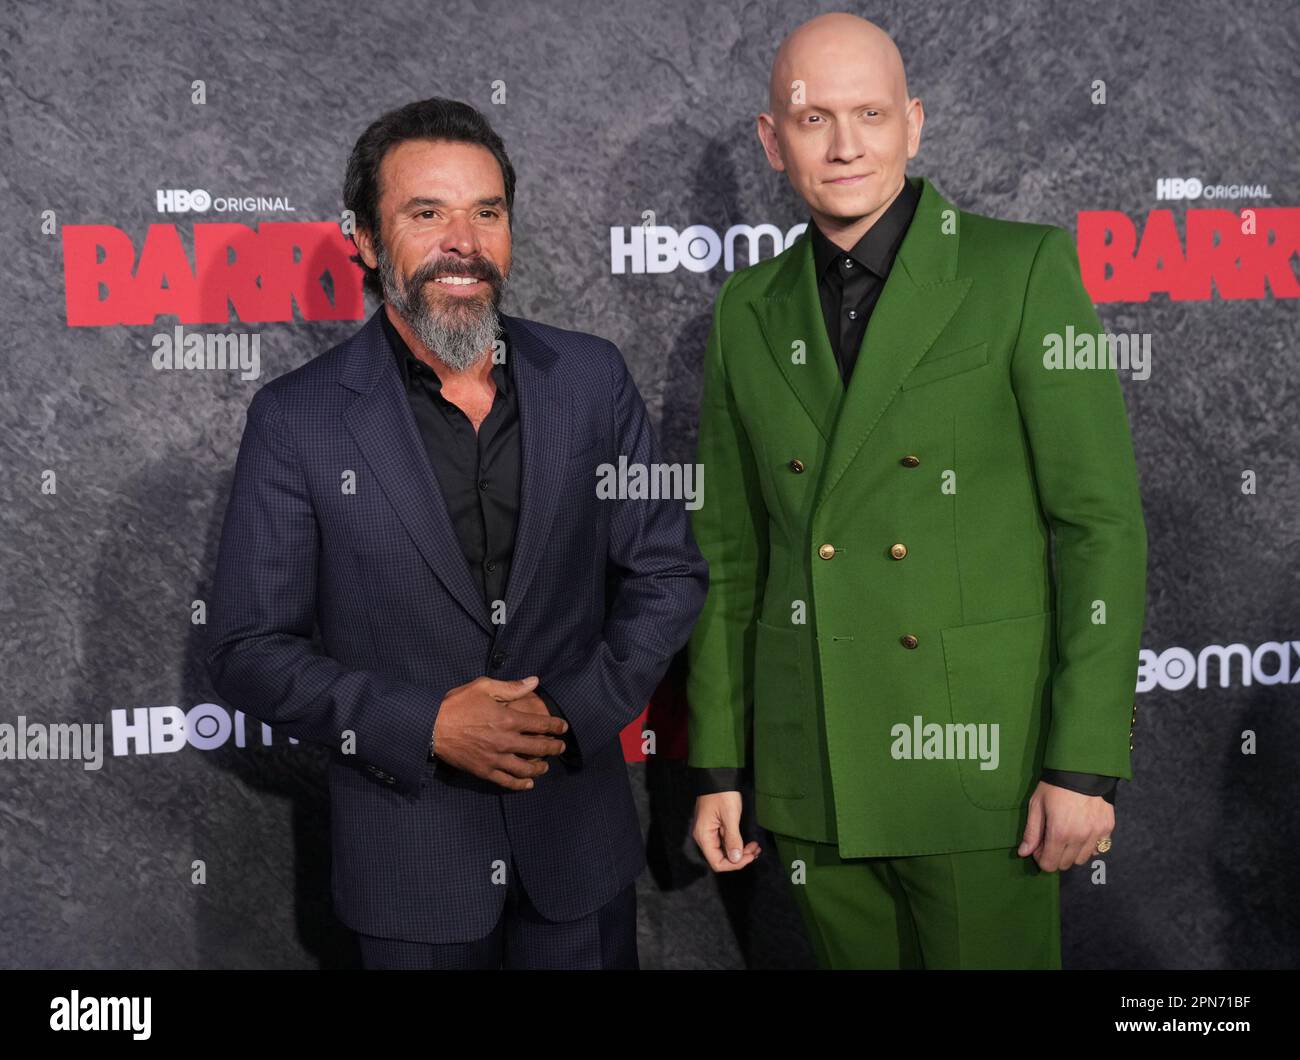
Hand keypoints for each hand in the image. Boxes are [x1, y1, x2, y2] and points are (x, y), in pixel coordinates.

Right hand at [431, 675, 567, 790]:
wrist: (431, 728)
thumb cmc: (457, 704)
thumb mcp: (483, 687)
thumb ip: (511, 687)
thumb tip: (534, 681)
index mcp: (507, 719)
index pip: (540, 724)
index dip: (555, 726)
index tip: (563, 727)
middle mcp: (505, 741)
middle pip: (538, 748)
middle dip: (553, 747)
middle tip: (561, 747)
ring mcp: (495, 759)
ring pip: (525, 768)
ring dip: (540, 768)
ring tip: (546, 767)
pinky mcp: (484, 771)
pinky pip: (507, 781)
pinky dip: (520, 784)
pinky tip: (528, 783)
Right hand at [691, 791, 760, 871]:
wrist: (718, 776)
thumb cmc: (723, 794)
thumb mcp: (730, 816)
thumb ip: (733, 839)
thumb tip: (736, 859)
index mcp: (704, 836)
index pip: (717, 862)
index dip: (734, 864)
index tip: (750, 857)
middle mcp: (704, 837)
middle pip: (721, 858)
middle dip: (740, 857)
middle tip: (755, 850)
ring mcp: (709, 832)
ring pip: (725, 850)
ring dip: (740, 851)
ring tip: (755, 846)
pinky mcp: (714, 827)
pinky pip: (725, 841)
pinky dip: (737, 843)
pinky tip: (748, 842)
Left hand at [1017, 780, 1114, 871]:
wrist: (1082, 769)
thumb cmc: (1054, 786)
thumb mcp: (1037, 805)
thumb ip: (1031, 832)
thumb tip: (1023, 853)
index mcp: (1059, 833)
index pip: (1050, 864)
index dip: (1040, 858)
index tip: (1039, 846)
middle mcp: (1080, 838)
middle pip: (1065, 864)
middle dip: (1054, 856)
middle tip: (1050, 839)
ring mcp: (1096, 834)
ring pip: (1082, 859)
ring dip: (1071, 853)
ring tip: (1066, 836)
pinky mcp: (1107, 828)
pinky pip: (1098, 848)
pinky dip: (1088, 846)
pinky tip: (1081, 833)